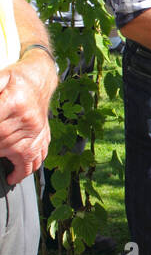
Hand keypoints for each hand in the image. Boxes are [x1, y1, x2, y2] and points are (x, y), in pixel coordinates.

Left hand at [0, 64, 51, 183]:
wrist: (40, 79)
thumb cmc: (17, 79)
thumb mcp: (0, 77)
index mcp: (15, 102)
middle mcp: (28, 119)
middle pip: (2, 142)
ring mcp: (37, 131)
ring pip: (16, 154)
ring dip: (3, 156)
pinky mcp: (42, 138)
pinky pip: (35, 160)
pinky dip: (22, 172)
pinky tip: (12, 177)